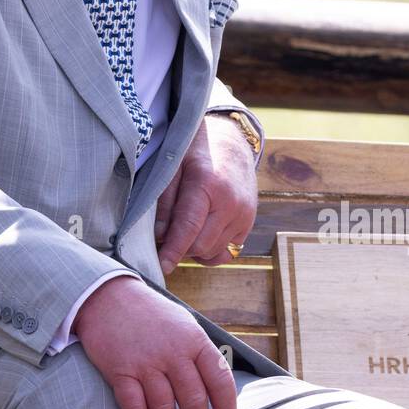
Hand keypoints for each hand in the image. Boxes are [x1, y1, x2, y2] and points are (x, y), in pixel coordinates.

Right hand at [72, 275, 236, 408]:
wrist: (109, 296)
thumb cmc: (151, 315)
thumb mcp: (184, 324)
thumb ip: (200, 353)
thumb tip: (217, 391)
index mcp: (193, 339)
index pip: (219, 380)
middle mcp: (172, 351)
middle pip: (193, 400)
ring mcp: (145, 361)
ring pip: (164, 407)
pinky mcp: (119, 370)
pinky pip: (134, 408)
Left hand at [154, 113, 257, 276]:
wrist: (232, 141)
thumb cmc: (197, 150)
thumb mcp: (173, 165)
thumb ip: (165, 201)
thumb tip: (159, 235)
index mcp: (209, 185)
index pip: (188, 228)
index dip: (172, 251)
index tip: (161, 267)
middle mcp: (231, 203)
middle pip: (200, 245)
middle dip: (180, 247)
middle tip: (166, 235)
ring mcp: (244, 215)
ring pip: (213, 252)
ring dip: (194, 249)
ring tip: (183, 230)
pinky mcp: (248, 223)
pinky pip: (227, 251)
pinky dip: (211, 250)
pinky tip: (200, 236)